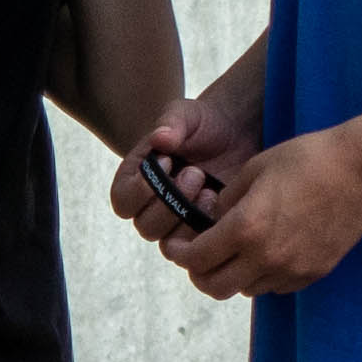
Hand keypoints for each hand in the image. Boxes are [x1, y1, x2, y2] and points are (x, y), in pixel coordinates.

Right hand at [109, 89, 254, 248]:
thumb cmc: (204, 124)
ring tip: (208, 188)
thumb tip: (160, 139)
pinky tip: (222, 201)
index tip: (168, 161)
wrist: (238, 133)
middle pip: (146, 227)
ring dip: (188, 217)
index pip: (123, 201)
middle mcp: (151, 207)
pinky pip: (199, 247)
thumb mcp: (186, 114)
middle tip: (195, 173)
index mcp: (135, 181)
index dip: (141, 189)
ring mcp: (178, 223)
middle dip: (170, 203)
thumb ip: (171, 122)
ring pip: (171, 244)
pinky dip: (209, 229)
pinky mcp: (204, 232)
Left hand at [156, 127, 361, 301]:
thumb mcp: (255, 168)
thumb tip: (213, 220)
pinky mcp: (315, 272)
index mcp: (246, 228)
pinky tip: (270, 252)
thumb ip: (226, 200)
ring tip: (239, 251)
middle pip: (215, 287)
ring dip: (234, 274)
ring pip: (246, 290)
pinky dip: (264, 275)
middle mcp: (266, 257)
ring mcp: (293, 268)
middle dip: (200, 273)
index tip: (177, 246)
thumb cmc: (307, 159)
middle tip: (201, 256)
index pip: (196, 259)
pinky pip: (276, 286)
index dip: (179, 254)